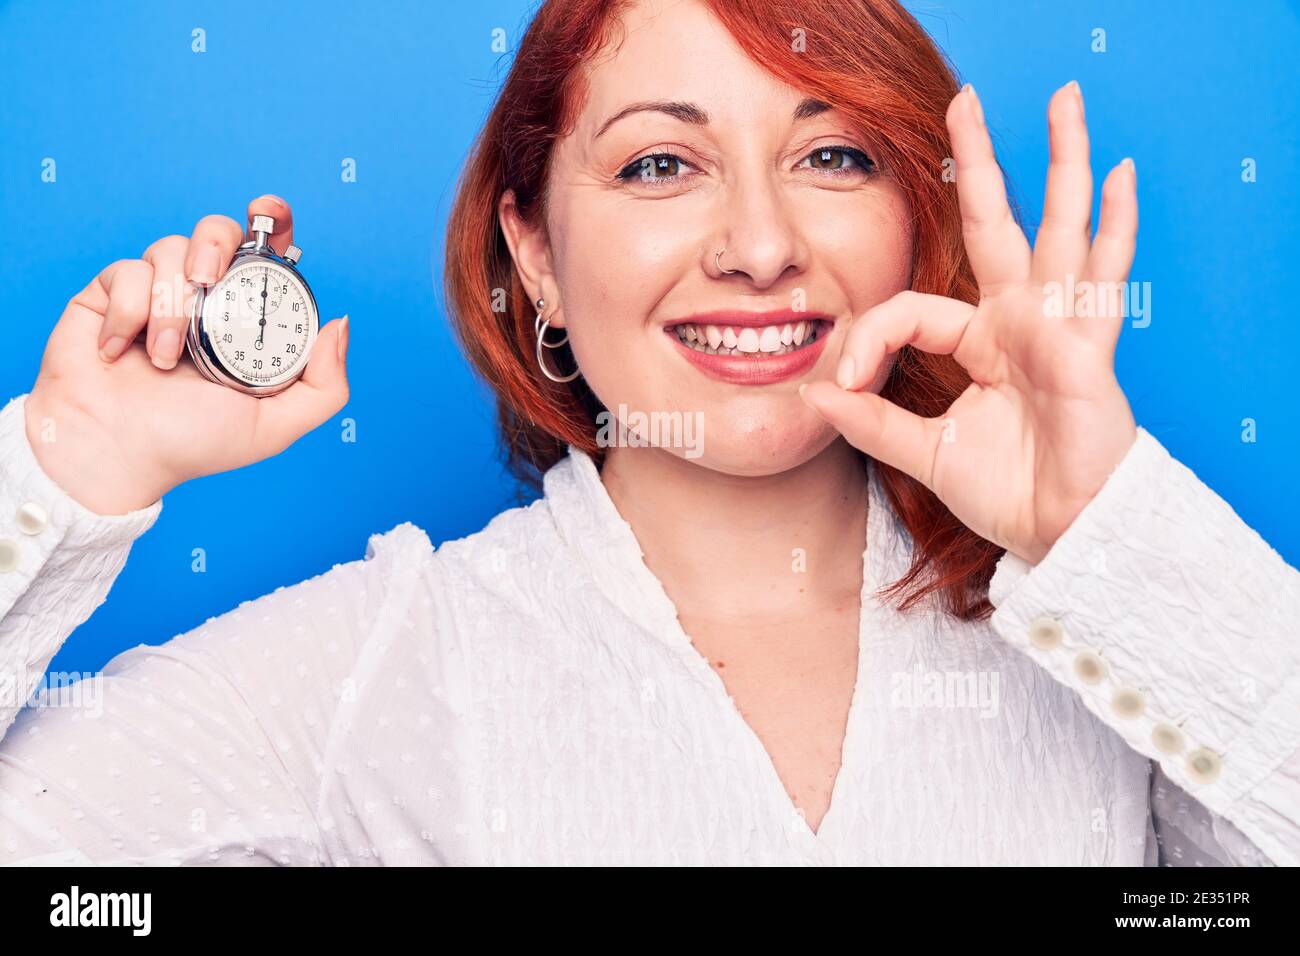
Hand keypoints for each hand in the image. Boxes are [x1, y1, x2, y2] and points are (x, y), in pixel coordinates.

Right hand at [24, 195, 349, 515]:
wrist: (115, 451)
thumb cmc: (191, 443)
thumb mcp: (274, 424)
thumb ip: (324, 385)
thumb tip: (340, 323)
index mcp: (246, 321)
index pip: (265, 255)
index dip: (271, 221)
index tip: (267, 212)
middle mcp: (205, 300)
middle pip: (218, 232)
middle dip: (214, 246)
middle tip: (207, 284)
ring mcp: (157, 294)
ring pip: (170, 249)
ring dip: (172, 305)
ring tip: (166, 357)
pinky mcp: (111, 294)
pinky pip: (125, 271)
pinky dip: (129, 313)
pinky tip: (122, 352)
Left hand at [801, 81, 1138, 564]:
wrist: (1061, 532)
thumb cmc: (1007, 493)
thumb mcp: (923, 453)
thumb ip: (872, 423)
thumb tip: (814, 395)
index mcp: (981, 344)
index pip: (912, 310)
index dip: (868, 339)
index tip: (843, 384)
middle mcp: (1021, 321)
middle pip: (997, 224)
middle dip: (980, 162)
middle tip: (966, 100)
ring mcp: (1058, 326)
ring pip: (1058, 227)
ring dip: (1061, 160)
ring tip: (1064, 99)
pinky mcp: (1084, 347)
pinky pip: (1103, 279)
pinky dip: (1115, 226)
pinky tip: (1120, 176)